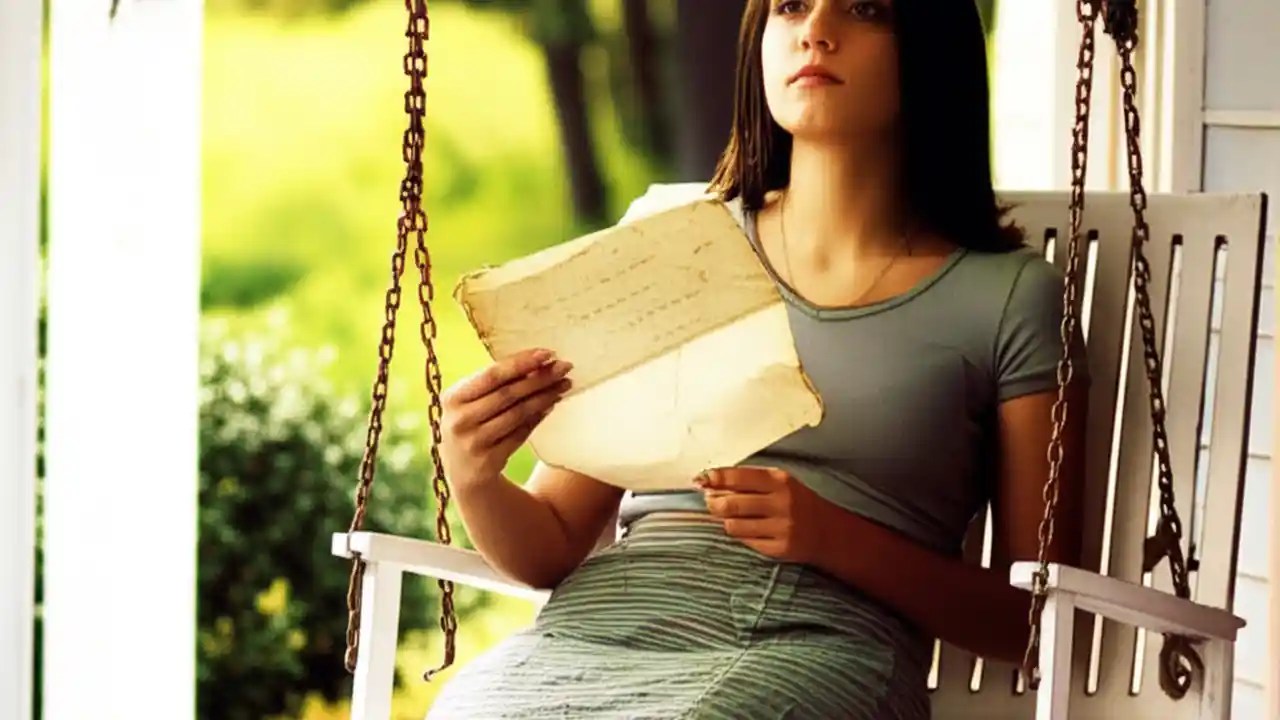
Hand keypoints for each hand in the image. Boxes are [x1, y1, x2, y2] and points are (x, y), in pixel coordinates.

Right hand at [440, 348, 572, 488]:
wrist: (461, 473)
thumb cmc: (471, 425)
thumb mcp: (470, 403)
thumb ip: (496, 384)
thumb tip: (539, 364)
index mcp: (453, 398)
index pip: (492, 375)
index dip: (521, 362)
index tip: (548, 353)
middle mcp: (460, 420)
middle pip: (508, 394)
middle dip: (540, 378)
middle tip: (564, 367)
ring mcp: (474, 442)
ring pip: (518, 414)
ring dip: (544, 397)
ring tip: (563, 385)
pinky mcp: (489, 461)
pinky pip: (520, 434)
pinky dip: (538, 418)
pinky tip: (551, 405)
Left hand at [698, 467, 835, 563]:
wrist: (827, 531)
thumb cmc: (796, 502)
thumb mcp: (779, 483)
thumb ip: (749, 480)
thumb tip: (711, 482)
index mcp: (780, 481)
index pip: (739, 477)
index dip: (716, 478)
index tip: (702, 479)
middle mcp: (781, 503)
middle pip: (731, 503)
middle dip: (714, 503)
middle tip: (711, 502)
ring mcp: (780, 528)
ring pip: (733, 525)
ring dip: (725, 520)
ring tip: (730, 516)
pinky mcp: (778, 548)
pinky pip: (745, 541)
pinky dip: (740, 534)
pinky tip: (747, 529)